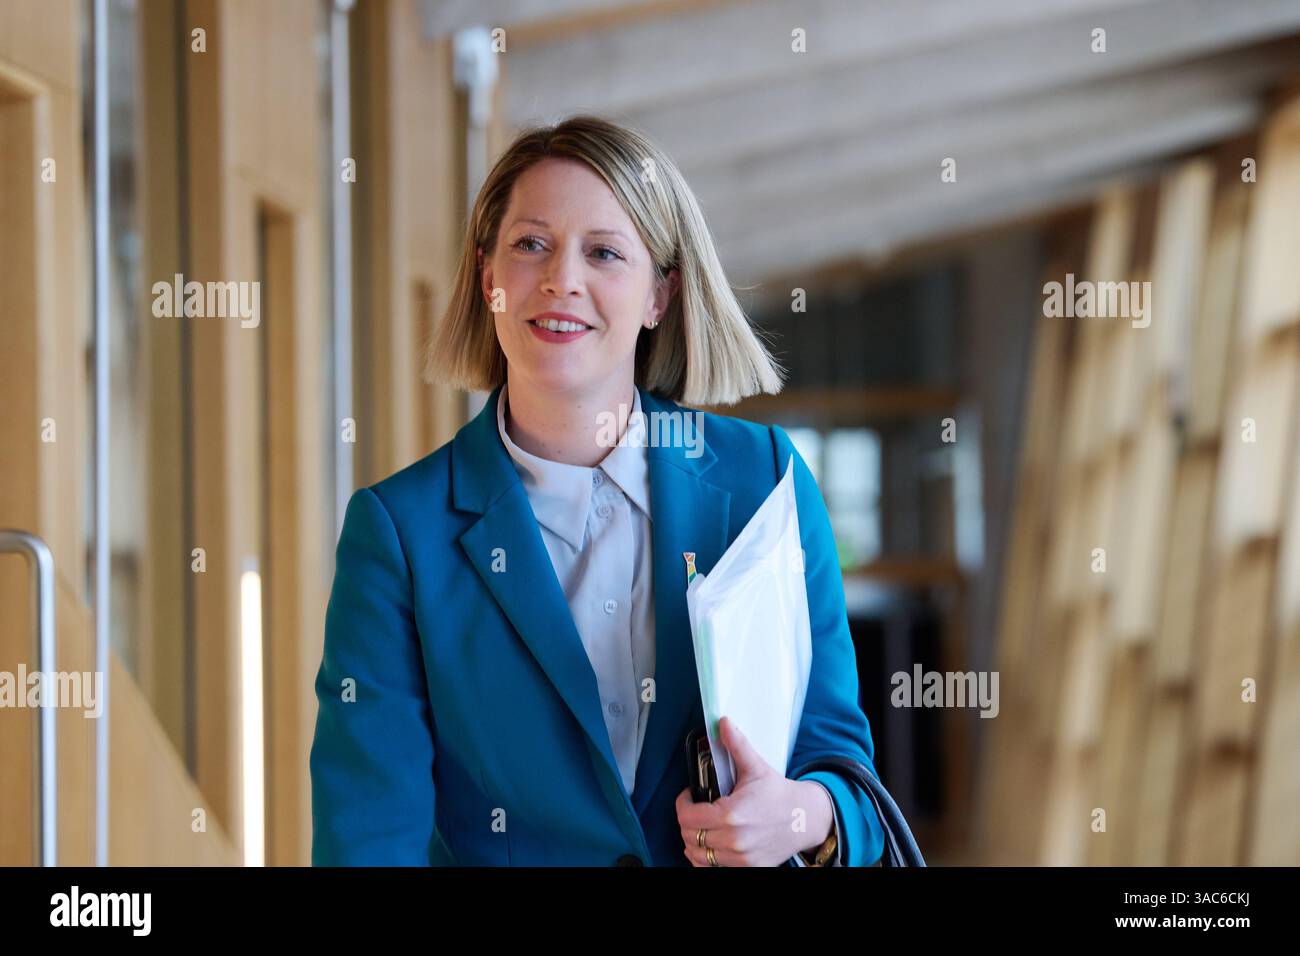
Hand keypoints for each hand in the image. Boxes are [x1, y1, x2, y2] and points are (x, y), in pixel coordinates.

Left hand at [675, 715, 834, 865]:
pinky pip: (711, 869)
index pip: (686, 816)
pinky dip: (705, 858)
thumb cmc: (780, 795)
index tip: (689, 795)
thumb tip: (723, 723)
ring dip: (694, 840)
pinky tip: (710, 844)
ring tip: (702, 826)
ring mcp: (741, 859)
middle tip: (696, 809)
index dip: (682, 803)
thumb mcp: (756, 767)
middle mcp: (734, 840)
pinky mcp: (748, 868)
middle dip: (687, 820)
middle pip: (689, 835)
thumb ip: (736, 745)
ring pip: (696, 855)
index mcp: (732, 814)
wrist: (806, 818)